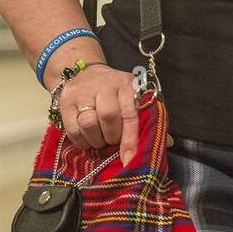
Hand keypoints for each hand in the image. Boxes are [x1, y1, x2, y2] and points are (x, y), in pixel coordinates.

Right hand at [57, 66, 171, 167]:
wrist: (85, 72)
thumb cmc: (114, 92)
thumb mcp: (132, 98)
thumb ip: (147, 120)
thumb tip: (166, 142)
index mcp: (127, 85)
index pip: (130, 113)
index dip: (131, 139)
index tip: (130, 158)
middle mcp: (105, 85)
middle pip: (108, 117)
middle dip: (112, 137)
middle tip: (112, 141)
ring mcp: (83, 91)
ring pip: (89, 123)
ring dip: (96, 140)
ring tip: (100, 140)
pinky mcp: (66, 101)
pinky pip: (73, 129)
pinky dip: (82, 141)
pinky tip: (87, 139)